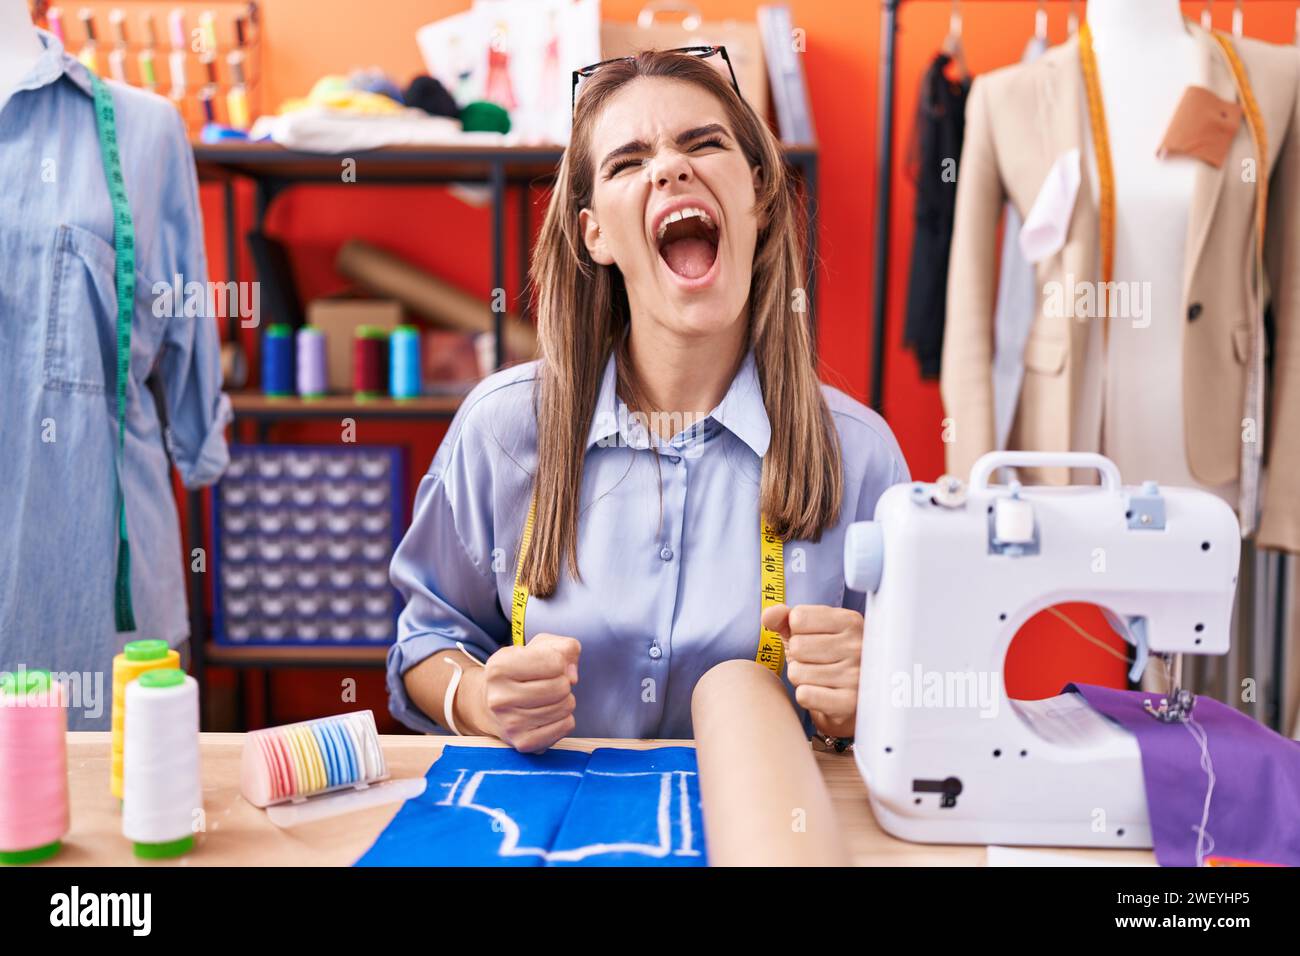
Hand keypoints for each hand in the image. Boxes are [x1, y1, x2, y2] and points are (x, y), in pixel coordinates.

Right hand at [471, 634, 579, 752]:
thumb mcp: (540, 647)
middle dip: (563, 683)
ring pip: (565, 707)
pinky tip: (549, 714)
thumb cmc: (523, 671)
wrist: (496, 705)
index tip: (546, 666)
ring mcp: (510, 723)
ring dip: (564, 701)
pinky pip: (566, 726)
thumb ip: (565, 648)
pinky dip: (565, 718)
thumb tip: (572, 676)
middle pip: (561, 687)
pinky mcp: (524, 743)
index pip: (555, 662)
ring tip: (547, 699)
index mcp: (499, 667)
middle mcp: (499, 697)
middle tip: (549, 684)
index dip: (559, 662)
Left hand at [761, 604, 861, 737]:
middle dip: (798, 658)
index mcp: (849, 620)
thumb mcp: (806, 633)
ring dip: (801, 679)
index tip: (812, 640)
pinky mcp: (849, 702)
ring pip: (797, 673)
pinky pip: (804, 695)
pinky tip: (822, 695)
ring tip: (820, 680)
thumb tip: (768, 615)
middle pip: (797, 647)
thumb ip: (784, 619)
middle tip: (816, 664)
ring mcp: (856, 675)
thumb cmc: (825, 659)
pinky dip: (806, 697)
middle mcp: (857, 645)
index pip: (798, 618)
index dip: (796, 632)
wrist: (848, 700)